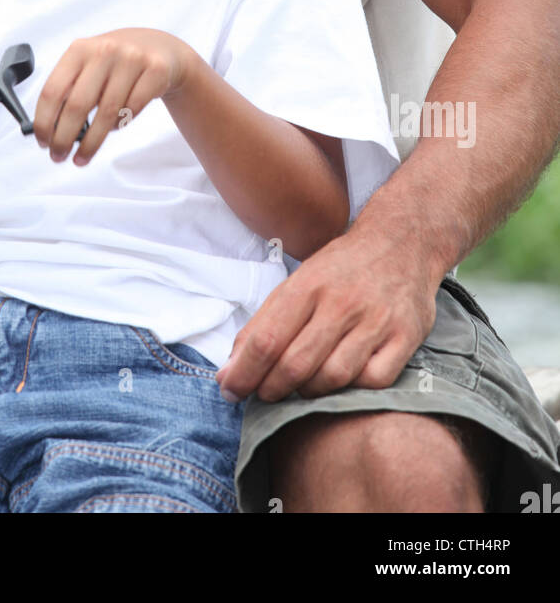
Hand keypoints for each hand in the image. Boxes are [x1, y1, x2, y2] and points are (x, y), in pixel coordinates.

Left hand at [34, 28, 193, 165]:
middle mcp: (105, 50)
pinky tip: (114, 127)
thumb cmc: (116, 63)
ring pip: (107, 113)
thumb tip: (49, 128)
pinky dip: (119, 125)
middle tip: (59, 156)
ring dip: (92, 142)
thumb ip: (69, 89)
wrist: (159, 48)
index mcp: (80, 49)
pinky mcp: (156, 71)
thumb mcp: (89, 64)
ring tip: (83, 156)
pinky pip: (132, 110)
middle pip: (77, 105)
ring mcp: (132, 59)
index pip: (53, 90)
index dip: (45, 121)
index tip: (43, 142)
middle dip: (64, 138)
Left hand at [215, 225, 438, 402]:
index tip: (231, 390)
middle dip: (271, 389)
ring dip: (309, 392)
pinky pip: (373, 381)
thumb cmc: (341, 268)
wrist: (401, 241)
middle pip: (296, 364)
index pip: (267, 340)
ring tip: (300, 388)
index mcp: (308, 285)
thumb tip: (229, 372)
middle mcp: (342, 302)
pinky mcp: (406, 336)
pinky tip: (342, 382)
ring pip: (333, 378)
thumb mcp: (298, 282)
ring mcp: (376, 320)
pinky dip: (353, 390)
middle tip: (264, 394)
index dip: (244, 373)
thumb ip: (264, 325)